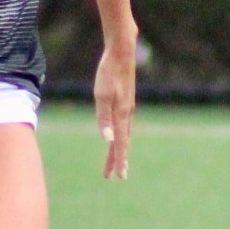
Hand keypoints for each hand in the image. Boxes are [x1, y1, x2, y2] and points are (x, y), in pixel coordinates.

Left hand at [94, 39, 136, 179]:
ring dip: (118, 148)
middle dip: (117, 159)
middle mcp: (127, 113)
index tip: (119, 177)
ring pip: (124, 133)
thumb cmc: (109, 72)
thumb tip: (108, 140)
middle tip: (112, 176)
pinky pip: (124, 124)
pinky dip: (121, 135)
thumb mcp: (101, 95)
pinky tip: (117, 135)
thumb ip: (104, 118)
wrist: (122, 52)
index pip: (120, 144)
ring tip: (112, 161)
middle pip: (122, 142)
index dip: (119, 161)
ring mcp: (128, 107)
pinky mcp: (126, 100)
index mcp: (121, 114)